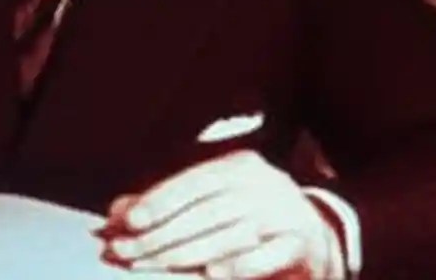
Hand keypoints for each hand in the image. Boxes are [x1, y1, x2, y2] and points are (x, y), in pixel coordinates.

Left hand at [98, 151, 336, 278]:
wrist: (318, 238)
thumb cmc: (249, 219)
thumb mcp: (212, 203)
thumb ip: (166, 206)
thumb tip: (117, 212)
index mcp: (239, 167)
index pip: (192, 183)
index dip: (158, 201)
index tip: (126, 222)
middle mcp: (264, 185)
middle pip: (204, 211)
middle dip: (161, 234)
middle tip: (126, 252)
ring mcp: (285, 214)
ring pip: (230, 234)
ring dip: (187, 253)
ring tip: (152, 265)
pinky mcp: (302, 246)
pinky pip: (269, 256)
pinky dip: (241, 265)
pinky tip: (213, 274)